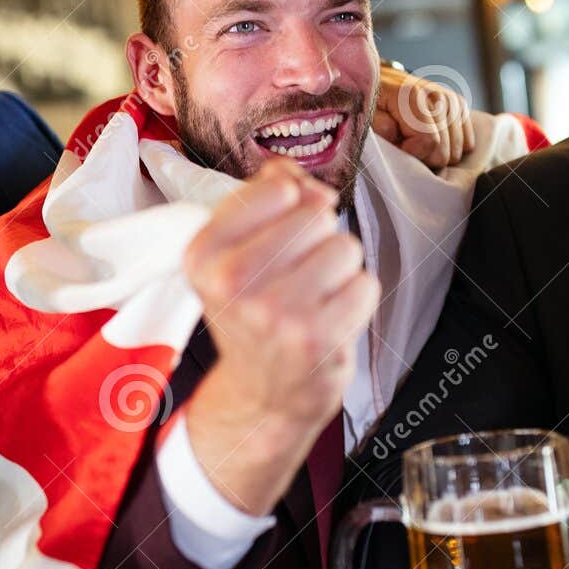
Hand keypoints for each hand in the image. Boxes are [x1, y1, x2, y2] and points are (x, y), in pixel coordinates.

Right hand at [182, 159, 379, 514]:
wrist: (265, 392)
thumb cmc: (257, 312)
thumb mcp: (238, 251)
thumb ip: (267, 195)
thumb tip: (299, 175)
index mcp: (203, 253)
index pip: (277, 188)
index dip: (293, 203)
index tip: (279, 232)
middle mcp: (231, 282)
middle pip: (316, 214)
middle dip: (318, 238)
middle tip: (297, 275)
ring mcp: (274, 313)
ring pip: (345, 246)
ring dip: (340, 270)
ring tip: (314, 298)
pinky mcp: (316, 338)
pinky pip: (365, 283)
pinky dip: (356, 299)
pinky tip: (329, 319)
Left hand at [371, 63, 474, 169]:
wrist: (382, 80)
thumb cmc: (372, 101)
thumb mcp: (366, 113)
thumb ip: (379, 125)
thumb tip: (397, 135)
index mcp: (412, 96)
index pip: (429, 142)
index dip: (412, 154)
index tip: (397, 146)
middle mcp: (437, 95)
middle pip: (445, 151)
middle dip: (423, 156)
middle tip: (405, 144)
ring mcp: (451, 100)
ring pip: (457, 150)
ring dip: (435, 152)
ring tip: (416, 140)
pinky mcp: (458, 105)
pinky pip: (467, 142)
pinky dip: (450, 147)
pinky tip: (433, 139)